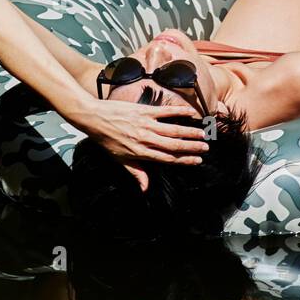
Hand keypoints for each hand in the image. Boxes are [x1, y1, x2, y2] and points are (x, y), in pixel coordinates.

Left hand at [81, 97, 208, 164]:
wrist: (94, 118)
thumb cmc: (106, 139)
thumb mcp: (120, 159)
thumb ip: (136, 172)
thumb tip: (145, 188)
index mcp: (141, 153)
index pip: (167, 158)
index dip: (184, 160)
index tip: (197, 160)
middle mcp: (146, 140)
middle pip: (174, 145)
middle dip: (192, 147)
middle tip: (205, 148)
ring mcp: (146, 124)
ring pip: (173, 130)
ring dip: (189, 132)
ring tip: (202, 134)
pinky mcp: (145, 111)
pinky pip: (165, 112)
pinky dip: (179, 112)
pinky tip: (190, 113)